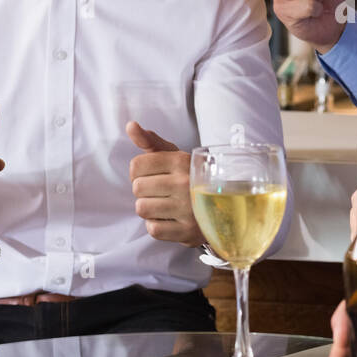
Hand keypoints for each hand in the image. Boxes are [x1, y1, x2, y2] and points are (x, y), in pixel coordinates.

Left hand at [128, 122, 205, 245]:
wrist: (225, 206)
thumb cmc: (191, 178)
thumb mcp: (176, 156)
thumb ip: (151, 142)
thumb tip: (130, 125)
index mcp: (181, 161)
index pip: (137, 165)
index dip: (139, 172)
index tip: (152, 175)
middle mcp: (184, 183)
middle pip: (137, 188)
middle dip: (145, 191)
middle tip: (161, 192)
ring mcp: (187, 208)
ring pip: (142, 209)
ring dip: (150, 209)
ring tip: (165, 206)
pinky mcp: (187, 231)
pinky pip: (153, 229)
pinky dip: (157, 225)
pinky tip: (170, 219)